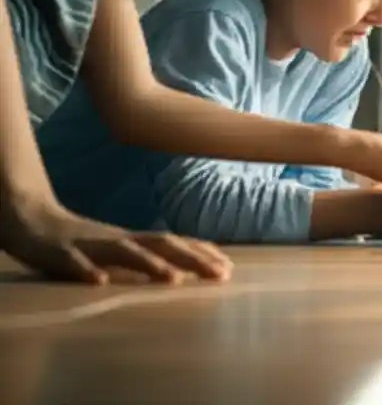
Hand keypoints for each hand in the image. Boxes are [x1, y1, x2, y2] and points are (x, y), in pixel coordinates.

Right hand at [0, 196, 230, 283]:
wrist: (30, 220)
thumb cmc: (80, 241)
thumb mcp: (118, 249)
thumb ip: (145, 257)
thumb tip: (182, 270)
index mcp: (133, 240)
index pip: (175, 243)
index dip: (202, 253)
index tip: (229, 268)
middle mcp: (118, 238)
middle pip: (161, 244)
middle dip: (193, 258)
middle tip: (221, 275)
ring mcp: (90, 244)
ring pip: (123, 251)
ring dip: (149, 264)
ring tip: (173, 278)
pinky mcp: (60, 253)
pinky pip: (74, 262)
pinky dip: (87, 271)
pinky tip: (100, 282)